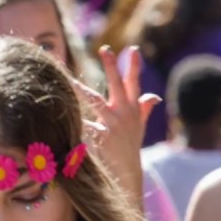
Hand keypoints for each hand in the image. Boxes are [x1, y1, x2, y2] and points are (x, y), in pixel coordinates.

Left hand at [71, 46, 160, 207]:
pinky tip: (66, 118)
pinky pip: (87, 125)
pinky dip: (78, 122)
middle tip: (106, 49)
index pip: (133, 83)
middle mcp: (124, 113)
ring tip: (70, 81)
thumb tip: (154, 96)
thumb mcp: (140, 127)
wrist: (127, 171)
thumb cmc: (130, 146)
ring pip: (97, 102)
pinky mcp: (104, 137)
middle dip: (112, 66)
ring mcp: (114, 125)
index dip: (133, 66)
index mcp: (132, 108)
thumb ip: (144, 109)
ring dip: (82, 91)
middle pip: (117, 85)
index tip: (133, 49)